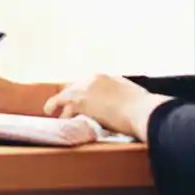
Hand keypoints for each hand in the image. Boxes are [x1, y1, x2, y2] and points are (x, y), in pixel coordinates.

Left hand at [42, 74, 168, 138]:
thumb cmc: (145, 110)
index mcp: (110, 78)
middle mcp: (96, 79)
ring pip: (68, 95)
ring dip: (63, 106)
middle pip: (77, 87)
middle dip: (73, 98)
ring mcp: (86, 87)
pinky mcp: (78, 99)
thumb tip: (136, 111)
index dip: (88, 95)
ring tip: (60, 115)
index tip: (88, 102)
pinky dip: (53, 106)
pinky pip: (59, 102)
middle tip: (71, 108)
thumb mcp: (137, 100)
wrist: (142, 111)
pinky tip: (49, 112)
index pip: (92, 84)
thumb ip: (129, 102)